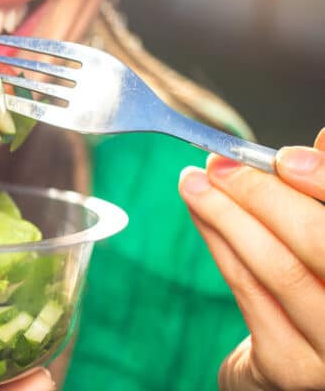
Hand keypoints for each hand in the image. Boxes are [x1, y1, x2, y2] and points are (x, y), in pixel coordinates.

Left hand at [179, 128, 324, 389]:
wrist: (299, 361)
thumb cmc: (320, 284)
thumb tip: (322, 140)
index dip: (324, 183)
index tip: (284, 157)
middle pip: (318, 243)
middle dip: (263, 195)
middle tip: (220, 164)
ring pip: (277, 268)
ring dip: (227, 216)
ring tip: (194, 181)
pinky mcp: (290, 366)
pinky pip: (247, 291)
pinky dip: (220, 244)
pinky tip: (201, 215)